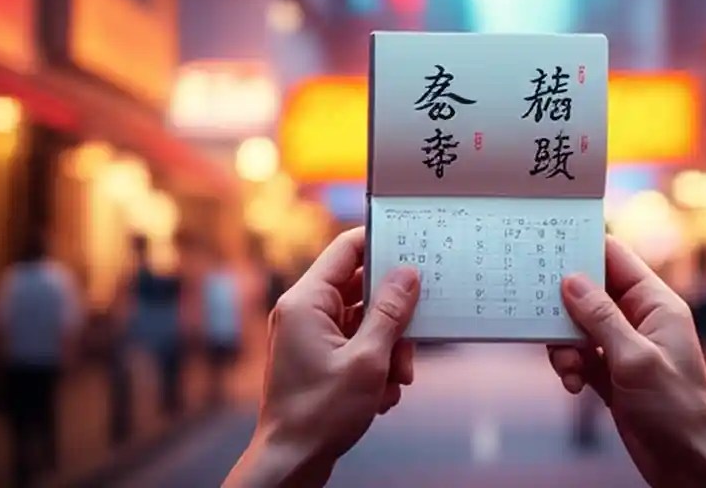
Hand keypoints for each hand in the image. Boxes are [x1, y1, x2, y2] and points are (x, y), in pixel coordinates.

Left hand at [225, 228, 419, 487]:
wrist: (292, 462)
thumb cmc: (320, 414)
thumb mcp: (368, 360)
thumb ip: (390, 312)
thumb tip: (408, 274)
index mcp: (306, 301)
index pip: (346, 249)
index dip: (380, 242)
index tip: (412, 245)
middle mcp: (305, 312)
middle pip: (363, 289)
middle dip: (393, 317)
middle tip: (413, 338)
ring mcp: (310, 335)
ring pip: (366, 321)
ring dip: (389, 348)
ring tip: (395, 380)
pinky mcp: (319, 357)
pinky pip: (358, 344)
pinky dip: (376, 364)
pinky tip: (381, 395)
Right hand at [548, 237, 705, 487]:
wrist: (686, 464)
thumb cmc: (675, 410)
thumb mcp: (634, 358)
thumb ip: (601, 316)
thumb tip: (571, 280)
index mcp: (656, 304)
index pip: (616, 258)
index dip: (585, 249)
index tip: (549, 248)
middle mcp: (640, 319)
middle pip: (590, 291)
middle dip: (565, 306)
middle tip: (544, 317)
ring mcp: (624, 346)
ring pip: (579, 326)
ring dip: (565, 344)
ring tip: (568, 367)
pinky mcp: (611, 373)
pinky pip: (579, 355)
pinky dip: (570, 366)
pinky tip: (574, 385)